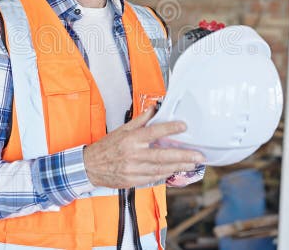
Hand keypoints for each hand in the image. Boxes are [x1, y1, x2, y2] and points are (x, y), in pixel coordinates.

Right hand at [82, 107, 204, 188]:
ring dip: (179, 167)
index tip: (183, 126)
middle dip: (183, 156)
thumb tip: (154, 109)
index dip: (169, 128)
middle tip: (199, 155)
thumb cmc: (106, 147)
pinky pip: (153, 178)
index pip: (153, 132)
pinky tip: (176, 171)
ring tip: (192, 164)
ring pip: (161, 169)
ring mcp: (133, 169)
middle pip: (162, 155)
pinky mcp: (133, 181)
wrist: (90, 167)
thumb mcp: (121, 129)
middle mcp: (133, 154)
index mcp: (130, 139)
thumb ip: (140, 120)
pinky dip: (166, 175)